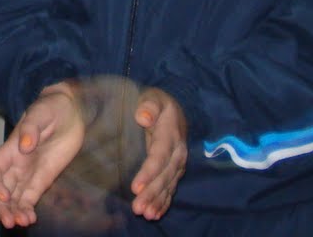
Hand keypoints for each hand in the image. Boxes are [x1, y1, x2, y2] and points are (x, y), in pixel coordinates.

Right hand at [0, 82, 86, 228]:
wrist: (71, 111)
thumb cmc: (52, 107)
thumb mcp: (41, 112)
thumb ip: (30, 128)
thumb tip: (23, 145)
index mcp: (11, 148)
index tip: (4, 195)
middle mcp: (16, 164)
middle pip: (2, 189)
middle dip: (2, 207)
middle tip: (10, 221)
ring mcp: (30, 173)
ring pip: (15, 197)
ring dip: (14, 211)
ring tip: (23, 222)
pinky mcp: (44, 179)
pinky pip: (31, 197)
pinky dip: (28, 208)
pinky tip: (30, 218)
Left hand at [129, 88, 186, 219]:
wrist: (175, 109)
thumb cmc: (157, 102)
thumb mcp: (153, 98)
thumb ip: (149, 106)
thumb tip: (143, 117)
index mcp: (170, 136)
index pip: (158, 158)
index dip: (148, 173)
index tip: (135, 187)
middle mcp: (177, 153)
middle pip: (163, 177)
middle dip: (151, 194)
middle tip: (138, 208)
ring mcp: (177, 164)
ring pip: (167, 186)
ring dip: (157, 202)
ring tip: (145, 215)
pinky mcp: (174, 171)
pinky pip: (170, 189)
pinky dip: (163, 203)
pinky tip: (155, 213)